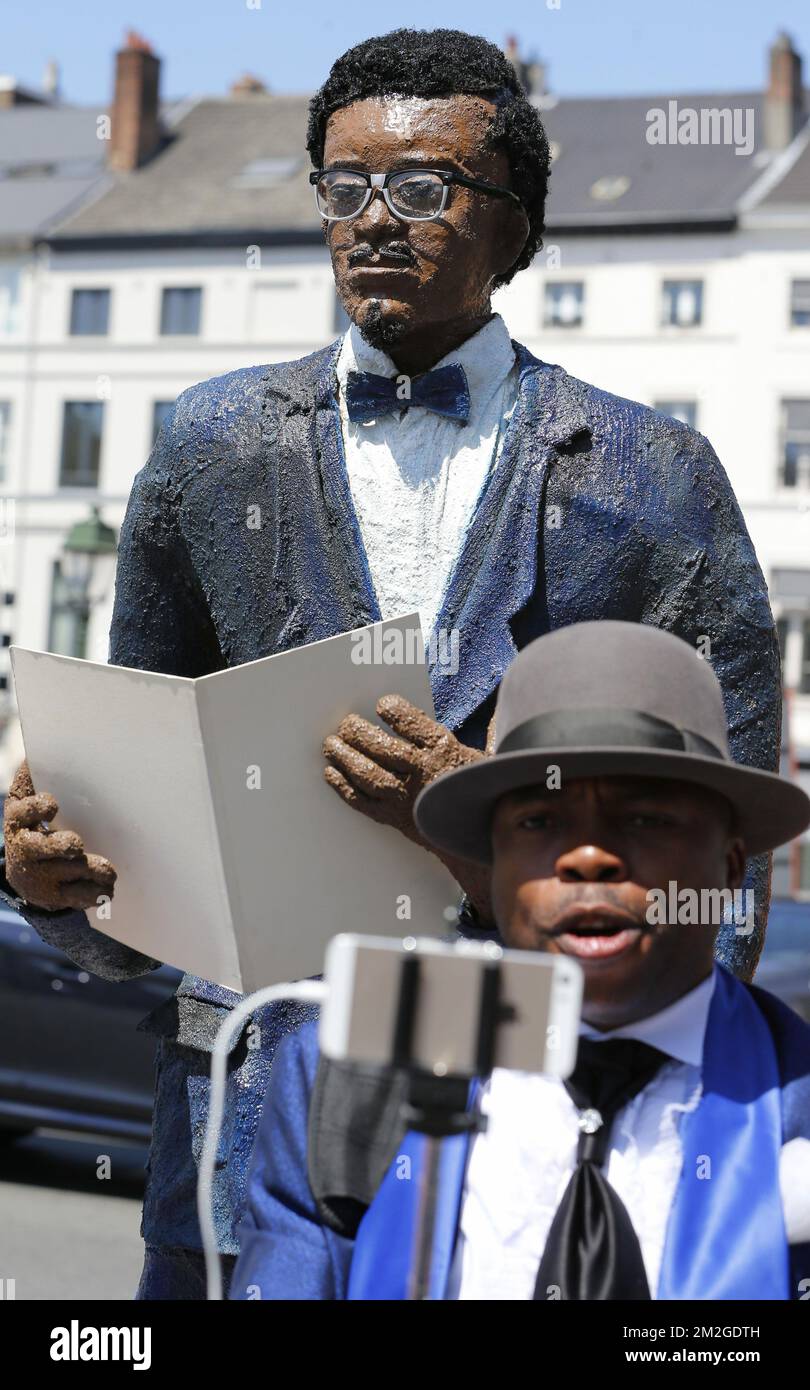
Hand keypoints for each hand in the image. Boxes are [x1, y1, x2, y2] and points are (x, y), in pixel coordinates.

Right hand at [3, 759, 116, 911]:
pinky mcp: (57, 896)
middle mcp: (26, 850)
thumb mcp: (29, 803)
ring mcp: (42, 875)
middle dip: (62, 845)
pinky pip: (80, 896)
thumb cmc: (35, 826)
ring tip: (107, 870)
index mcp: (20, 822)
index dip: (37, 808)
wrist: (28, 875)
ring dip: (92, 868)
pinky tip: (107, 889)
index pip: (22, 812)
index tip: (53, 804)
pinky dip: (96, 892)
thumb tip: (39, 744)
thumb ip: (33, 778)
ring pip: (70, 871)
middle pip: (41, 848)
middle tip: (75, 844)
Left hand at [323, 695, 495, 925]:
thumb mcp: (489, 760)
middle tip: (345, 723)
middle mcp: (423, 773)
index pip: (412, 724)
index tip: (382, 704)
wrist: (480, 842)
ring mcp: (406, 798)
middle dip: (359, 732)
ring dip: (345, 757)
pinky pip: (362, 801)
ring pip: (368, 773)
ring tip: (331, 744)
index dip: (393, 712)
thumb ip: (487, 733)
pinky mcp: (394, 818)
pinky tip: (331, 773)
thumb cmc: (481, 794)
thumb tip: (496, 711)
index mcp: (445, 752)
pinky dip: (343, 787)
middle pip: (383, 748)